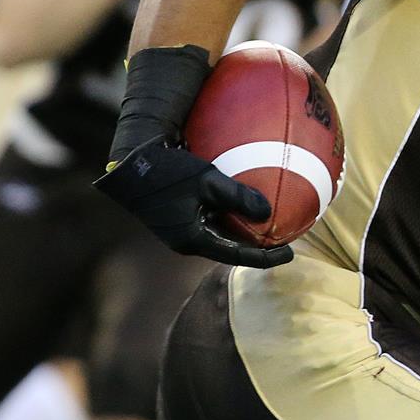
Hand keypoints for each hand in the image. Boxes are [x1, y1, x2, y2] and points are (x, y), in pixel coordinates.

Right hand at [94, 137, 294, 267]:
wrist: (128, 162)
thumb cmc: (166, 170)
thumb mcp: (207, 180)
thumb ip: (238, 196)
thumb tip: (269, 213)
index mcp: (193, 240)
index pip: (238, 256)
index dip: (266, 257)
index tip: (291, 254)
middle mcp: (186, 240)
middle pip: (231, 249)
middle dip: (258, 245)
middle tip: (285, 238)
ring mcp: (180, 230)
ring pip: (221, 235)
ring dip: (244, 231)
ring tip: (271, 223)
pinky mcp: (177, 216)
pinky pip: (210, 222)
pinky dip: (230, 216)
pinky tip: (244, 202)